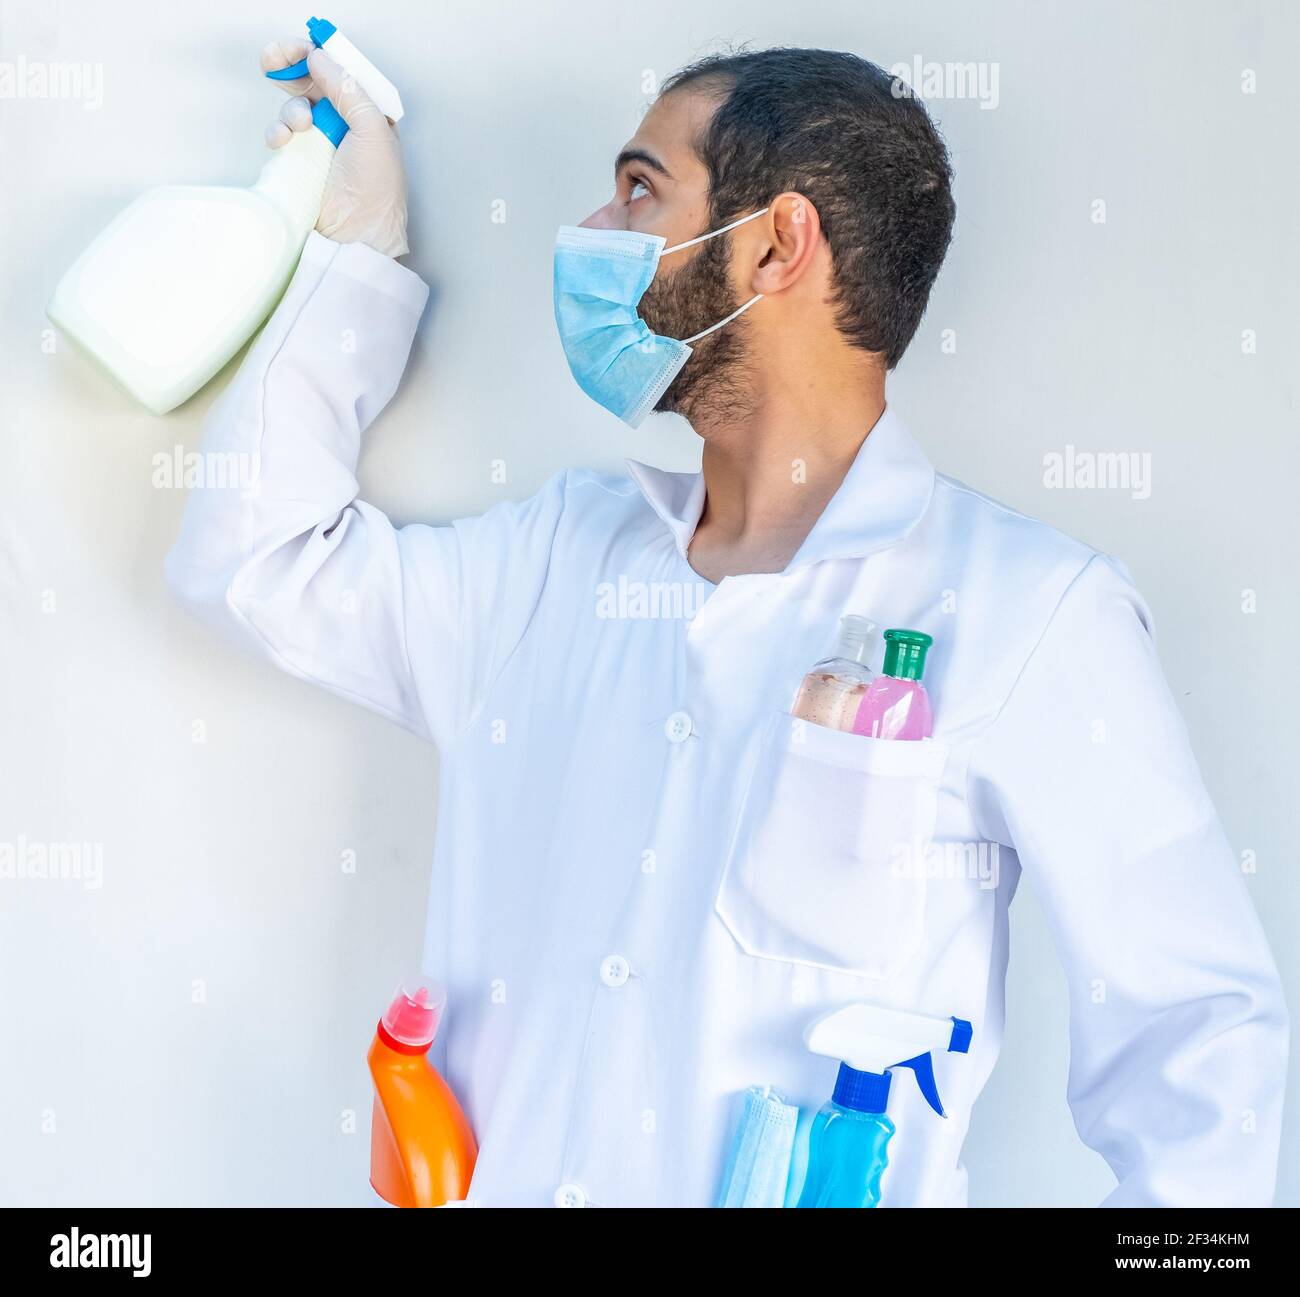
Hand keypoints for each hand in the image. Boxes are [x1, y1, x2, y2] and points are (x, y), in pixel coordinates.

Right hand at [260, 38, 409, 258]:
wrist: (357, 235)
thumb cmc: (375, 188)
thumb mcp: (373, 129)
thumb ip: (347, 89)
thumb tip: (318, 57)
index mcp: (368, 115)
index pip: (341, 73)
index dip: (321, 55)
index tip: (303, 46)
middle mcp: (343, 125)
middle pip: (312, 82)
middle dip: (291, 66)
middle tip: (274, 57)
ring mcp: (319, 143)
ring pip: (294, 105)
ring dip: (291, 107)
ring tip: (299, 125)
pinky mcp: (298, 161)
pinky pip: (280, 133)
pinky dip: (277, 130)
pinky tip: (283, 139)